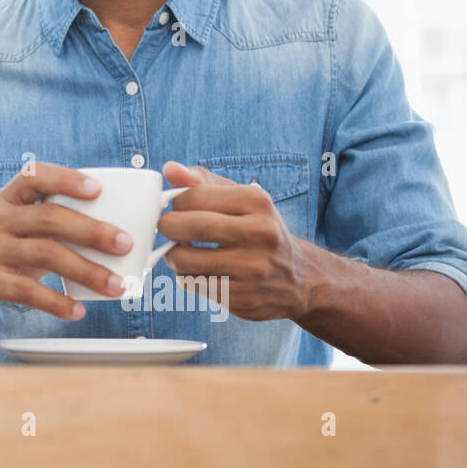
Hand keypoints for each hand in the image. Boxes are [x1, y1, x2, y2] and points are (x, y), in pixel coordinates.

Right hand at [0, 162, 135, 329]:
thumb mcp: (12, 232)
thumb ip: (47, 227)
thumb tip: (109, 233)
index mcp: (4, 201)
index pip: (34, 175)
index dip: (67, 178)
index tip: (99, 190)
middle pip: (49, 217)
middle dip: (93, 230)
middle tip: (124, 244)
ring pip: (45, 254)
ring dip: (87, 271)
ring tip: (115, 286)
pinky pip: (27, 290)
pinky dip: (57, 302)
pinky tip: (77, 310)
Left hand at [157, 160, 321, 321]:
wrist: (299, 279)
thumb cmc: (258, 230)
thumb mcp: (239, 198)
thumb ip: (201, 181)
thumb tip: (169, 169)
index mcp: (257, 201)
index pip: (195, 196)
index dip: (175, 203)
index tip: (175, 209)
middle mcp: (261, 234)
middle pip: (190, 227)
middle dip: (167, 228)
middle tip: (169, 230)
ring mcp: (253, 269)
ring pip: (186, 261)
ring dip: (174, 256)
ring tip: (183, 252)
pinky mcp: (243, 298)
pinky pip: (194, 285)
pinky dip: (187, 277)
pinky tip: (200, 272)